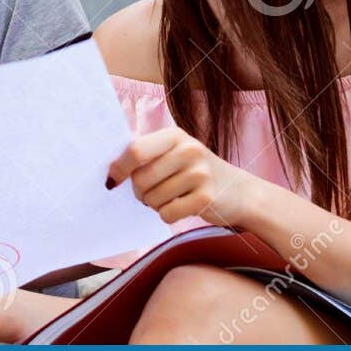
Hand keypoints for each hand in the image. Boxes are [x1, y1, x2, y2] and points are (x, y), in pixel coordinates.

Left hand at [107, 126, 256, 226]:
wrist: (240, 192)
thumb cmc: (196, 172)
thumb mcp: (176, 153)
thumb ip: (148, 155)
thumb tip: (110, 171)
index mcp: (175, 135)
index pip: (136, 150)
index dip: (119, 168)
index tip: (112, 180)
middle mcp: (188, 150)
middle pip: (141, 179)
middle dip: (139, 192)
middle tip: (149, 194)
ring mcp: (199, 174)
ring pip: (153, 199)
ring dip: (155, 205)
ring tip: (171, 197)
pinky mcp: (206, 198)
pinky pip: (168, 213)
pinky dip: (168, 215)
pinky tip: (182, 207)